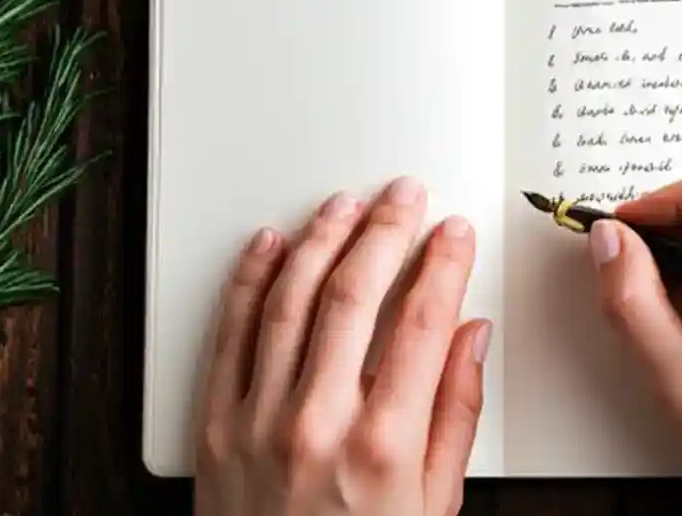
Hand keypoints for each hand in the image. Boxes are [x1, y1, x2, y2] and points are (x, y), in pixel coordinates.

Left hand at [195, 177, 490, 515]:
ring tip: (346, 204)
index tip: (453, 233)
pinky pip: (230, 331)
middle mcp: (316, 424)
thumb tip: (468, 337)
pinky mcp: (213, 422)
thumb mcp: (433, 505)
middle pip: (352, 295)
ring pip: (288, 299)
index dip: (441, 264)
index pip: (419, 323)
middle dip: (385, 231)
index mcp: (382, 446)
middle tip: (404, 196)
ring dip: (320, 238)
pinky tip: (270, 243)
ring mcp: (257, 419)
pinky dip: (249, 278)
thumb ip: (454, 413)